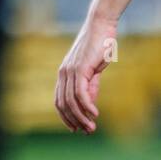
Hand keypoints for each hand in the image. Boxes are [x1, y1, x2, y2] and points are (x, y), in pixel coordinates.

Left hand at [55, 14, 116, 132]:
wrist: (101, 27)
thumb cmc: (98, 47)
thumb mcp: (92, 71)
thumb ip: (90, 87)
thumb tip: (89, 105)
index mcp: (63, 74)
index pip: (59, 100)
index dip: (65, 116)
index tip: (75, 129)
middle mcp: (63, 73)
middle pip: (62, 104)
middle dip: (73, 120)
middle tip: (86, 132)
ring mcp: (69, 71)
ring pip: (70, 100)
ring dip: (81, 117)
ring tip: (91, 127)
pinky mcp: (79, 69)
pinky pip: (80, 92)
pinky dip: (86, 105)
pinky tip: (94, 114)